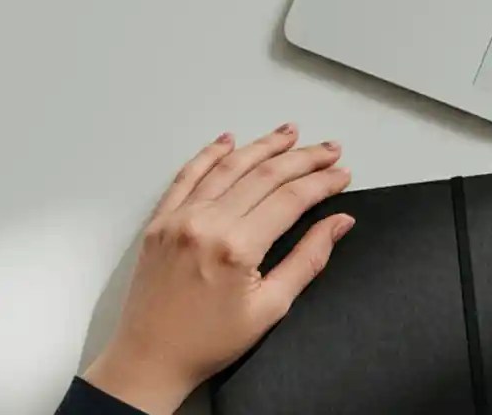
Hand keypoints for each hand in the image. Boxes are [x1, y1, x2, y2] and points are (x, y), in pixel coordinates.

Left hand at [83, 124, 354, 413]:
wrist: (150, 359)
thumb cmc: (210, 342)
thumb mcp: (271, 308)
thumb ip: (308, 259)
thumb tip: (340, 222)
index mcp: (237, 247)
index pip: (290, 199)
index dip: (321, 182)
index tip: (341, 174)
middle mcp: (206, 224)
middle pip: (264, 175)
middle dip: (302, 158)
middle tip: (329, 149)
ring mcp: (179, 218)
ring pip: (228, 167)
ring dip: (262, 146)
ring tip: (289, 133)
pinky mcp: (159, 222)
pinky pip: (187, 177)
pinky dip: (209, 155)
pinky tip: (228, 141)